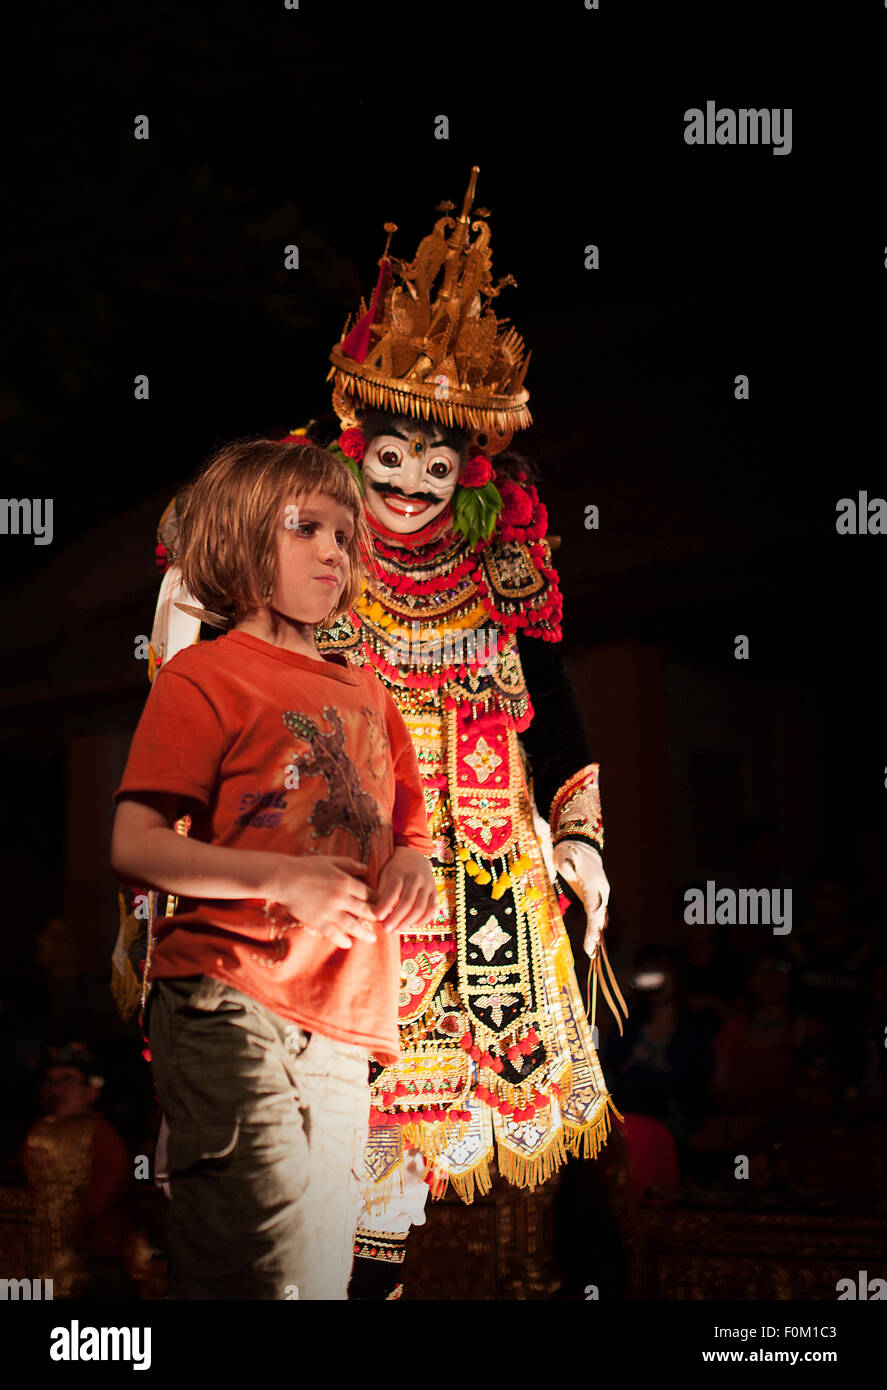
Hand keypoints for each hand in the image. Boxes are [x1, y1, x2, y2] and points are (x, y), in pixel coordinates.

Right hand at [273, 855, 379, 949]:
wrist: (284, 878)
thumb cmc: (307, 867)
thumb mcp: (331, 861)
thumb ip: (350, 865)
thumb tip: (367, 869)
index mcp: (346, 882)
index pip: (369, 894)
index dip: (378, 901)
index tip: (384, 906)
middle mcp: (341, 898)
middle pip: (365, 911)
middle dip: (376, 918)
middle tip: (384, 923)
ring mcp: (329, 911)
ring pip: (353, 925)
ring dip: (364, 933)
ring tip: (372, 939)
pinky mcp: (317, 921)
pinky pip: (333, 934)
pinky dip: (342, 940)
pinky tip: (348, 944)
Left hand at [374, 847, 436, 934]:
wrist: (415, 857)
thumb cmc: (394, 870)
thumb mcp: (384, 874)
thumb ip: (381, 891)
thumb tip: (375, 912)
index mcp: (400, 872)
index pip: (392, 891)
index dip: (385, 906)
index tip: (377, 918)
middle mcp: (415, 878)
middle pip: (407, 902)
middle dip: (396, 918)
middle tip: (386, 929)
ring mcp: (427, 885)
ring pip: (420, 907)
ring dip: (407, 922)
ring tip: (396, 931)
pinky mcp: (434, 892)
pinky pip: (431, 909)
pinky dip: (422, 920)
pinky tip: (412, 926)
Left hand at [553, 840, 608, 962]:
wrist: (582, 846)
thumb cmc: (569, 851)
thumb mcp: (564, 853)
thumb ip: (566, 861)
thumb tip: (566, 868)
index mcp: (592, 882)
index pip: (593, 904)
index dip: (592, 922)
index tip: (590, 936)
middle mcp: (600, 890)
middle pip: (599, 914)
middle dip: (595, 933)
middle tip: (590, 951)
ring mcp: (600, 894)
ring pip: (600, 917)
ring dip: (596, 935)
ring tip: (592, 954)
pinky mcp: (596, 897)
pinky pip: (597, 915)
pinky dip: (596, 929)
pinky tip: (593, 945)